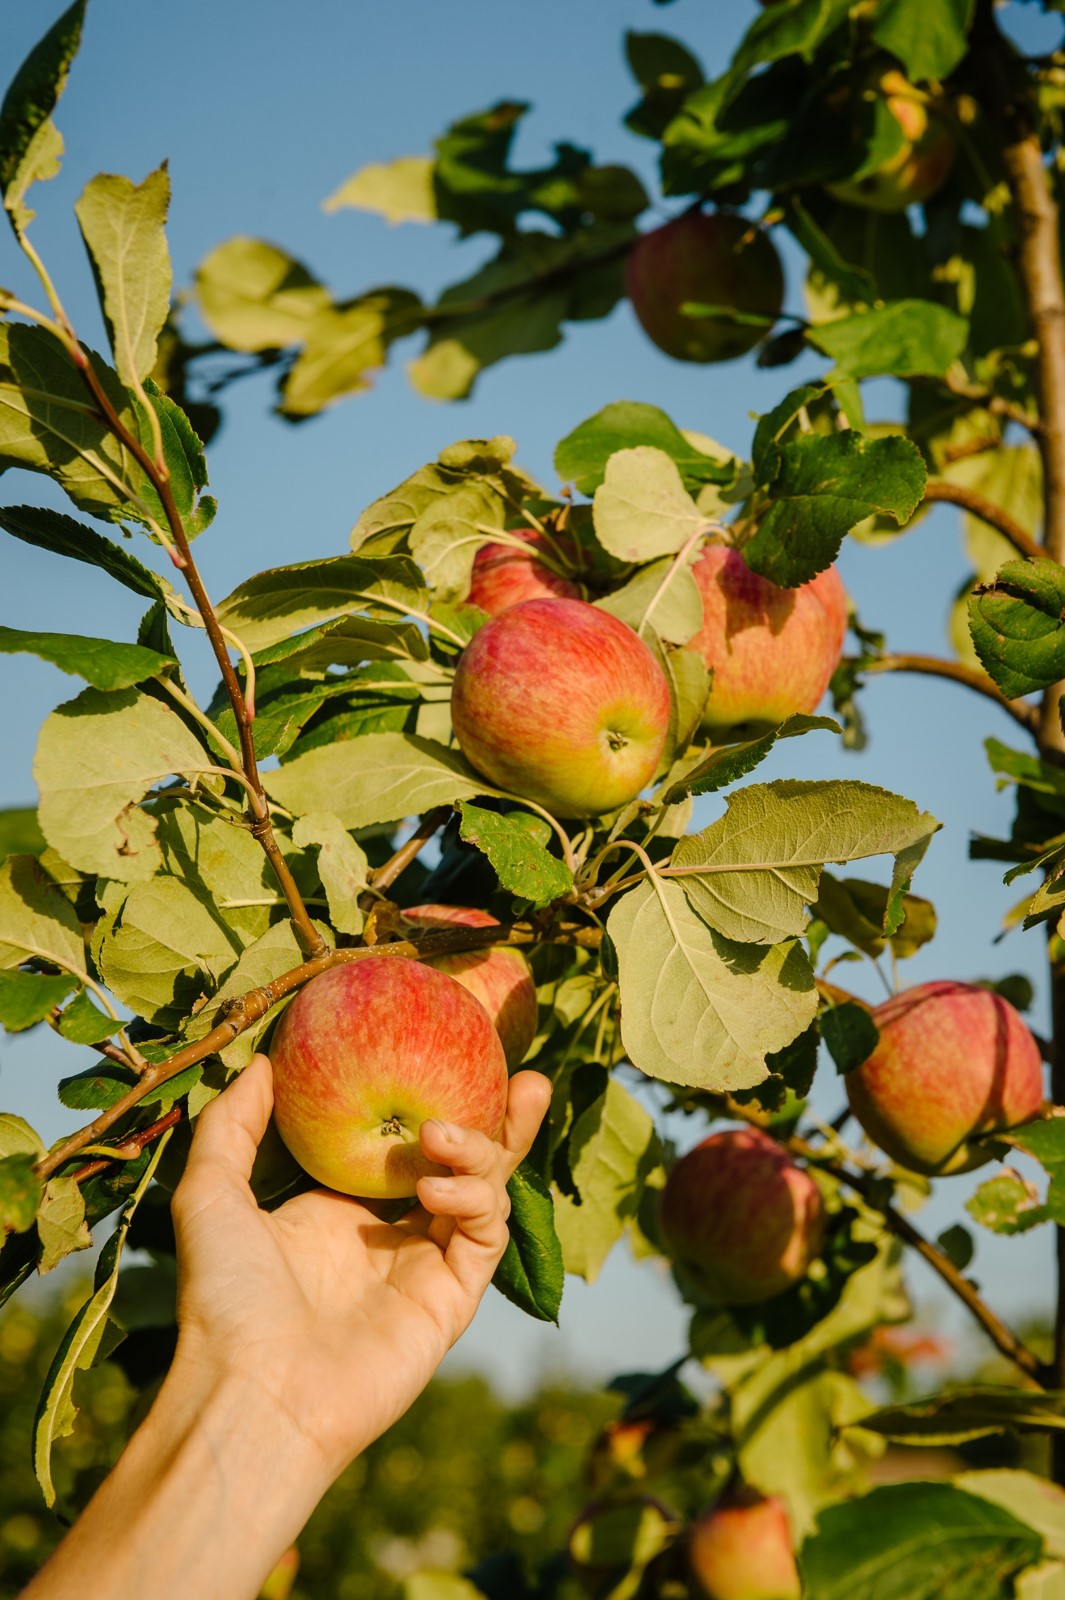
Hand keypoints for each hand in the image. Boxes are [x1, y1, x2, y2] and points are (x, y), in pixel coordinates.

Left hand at [169, 1053, 551, 1473]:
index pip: (402, 1141)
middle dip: (499, 1119)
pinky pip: (484, 1235)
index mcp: (340, 1206)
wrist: (253, 1391)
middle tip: (523, 1074)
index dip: (431, 1099)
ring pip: (485, 1191)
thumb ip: (231, 1125)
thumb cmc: (225, 1299)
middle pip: (463, 1161)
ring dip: (481, 1151)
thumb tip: (261, 1061)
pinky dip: (475, 1200)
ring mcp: (424, 1264)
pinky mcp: (450, 1298)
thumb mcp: (209, 1194)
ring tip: (442, 1134)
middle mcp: (390, 1231)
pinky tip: (438, 1187)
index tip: (449, 1050)